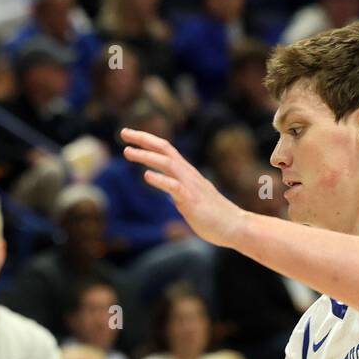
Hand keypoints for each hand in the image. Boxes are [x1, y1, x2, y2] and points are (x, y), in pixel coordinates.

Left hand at [121, 127, 247, 248]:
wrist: (235, 226)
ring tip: (127, 152)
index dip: (147, 141)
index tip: (129, 135)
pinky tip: (146, 176)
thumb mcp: (192, 198)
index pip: (166, 150)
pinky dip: (160, 180)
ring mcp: (190, 186)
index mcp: (187, 173)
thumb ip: (179, 191)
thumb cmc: (214, 216)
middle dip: (143, 139)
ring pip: (167, 164)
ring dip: (146, 156)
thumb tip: (169, 191)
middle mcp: (188, 175)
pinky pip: (174, 187)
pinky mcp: (192, 201)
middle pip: (165, 149)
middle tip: (122, 132)